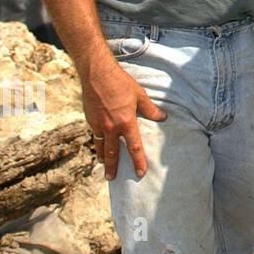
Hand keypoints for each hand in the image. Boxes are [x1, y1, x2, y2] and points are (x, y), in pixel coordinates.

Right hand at [81, 55, 165, 180]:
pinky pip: (95, 136)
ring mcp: (99, 125)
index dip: (138, 161)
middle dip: (113, 167)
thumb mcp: (139, 95)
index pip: (134, 147)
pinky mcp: (90, 120)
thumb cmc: (120, 83)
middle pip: (113, 152)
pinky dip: (97, 143)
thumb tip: (162, 118)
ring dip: (102, 157)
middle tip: (112, 178)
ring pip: (101, 146)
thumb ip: (150, 109)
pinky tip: (99, 145)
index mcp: (126, 122)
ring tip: (103, 165)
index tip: (141, 172)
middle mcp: (111, 127)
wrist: (97, 75)